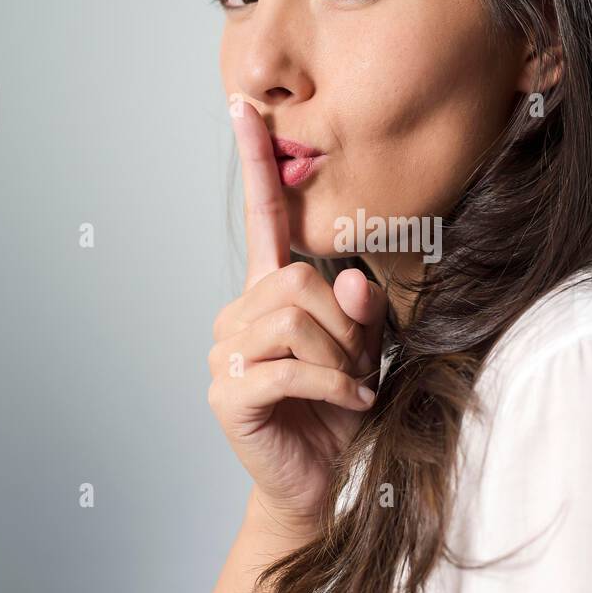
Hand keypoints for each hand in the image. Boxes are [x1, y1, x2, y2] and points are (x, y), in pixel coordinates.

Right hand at [207, 100, 387, 526]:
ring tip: (352, 385)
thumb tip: (351, 279)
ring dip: (340, 355)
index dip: (253, 162)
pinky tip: (352, 403)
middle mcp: (238, 314)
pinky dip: (335, 385)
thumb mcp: (365, 350)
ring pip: (295, 318)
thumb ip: (362, 310)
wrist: (320, 484)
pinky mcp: (230, 392)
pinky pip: (291, 367)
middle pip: (297, 279)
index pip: (261, 216)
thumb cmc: (339, 412)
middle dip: (343, 324)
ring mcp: (227, 352)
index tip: (244, 108)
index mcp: (268, 293)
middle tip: (358, 364)